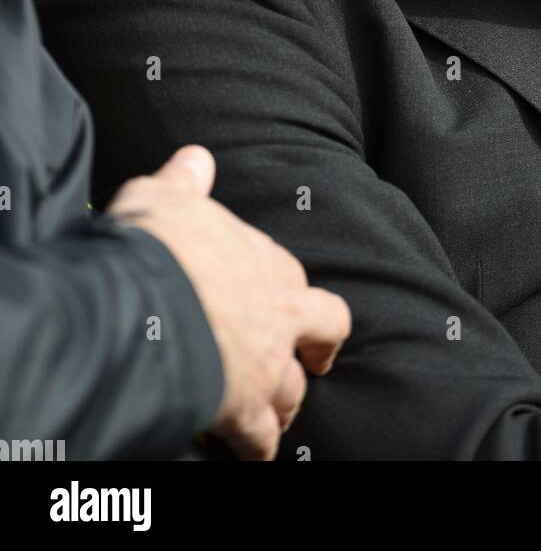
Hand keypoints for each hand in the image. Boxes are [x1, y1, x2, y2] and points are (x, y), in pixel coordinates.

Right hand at [106, 145, 351, 459]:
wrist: (144, 303)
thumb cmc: (156, 246)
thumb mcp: (164, 196)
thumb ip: (184, 181)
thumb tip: (195, 159)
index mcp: (265, 261)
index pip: (290, 274)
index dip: (285, 289)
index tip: (276, 300)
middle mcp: (278, 313)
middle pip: (323, 329)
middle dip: (319, 347)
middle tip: (312, 360)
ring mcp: (266, 364)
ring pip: (294, 391)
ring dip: (286, 404)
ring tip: (274, 416)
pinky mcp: (245, 408)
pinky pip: (261, 438)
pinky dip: (259, 448)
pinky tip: (253, 454)